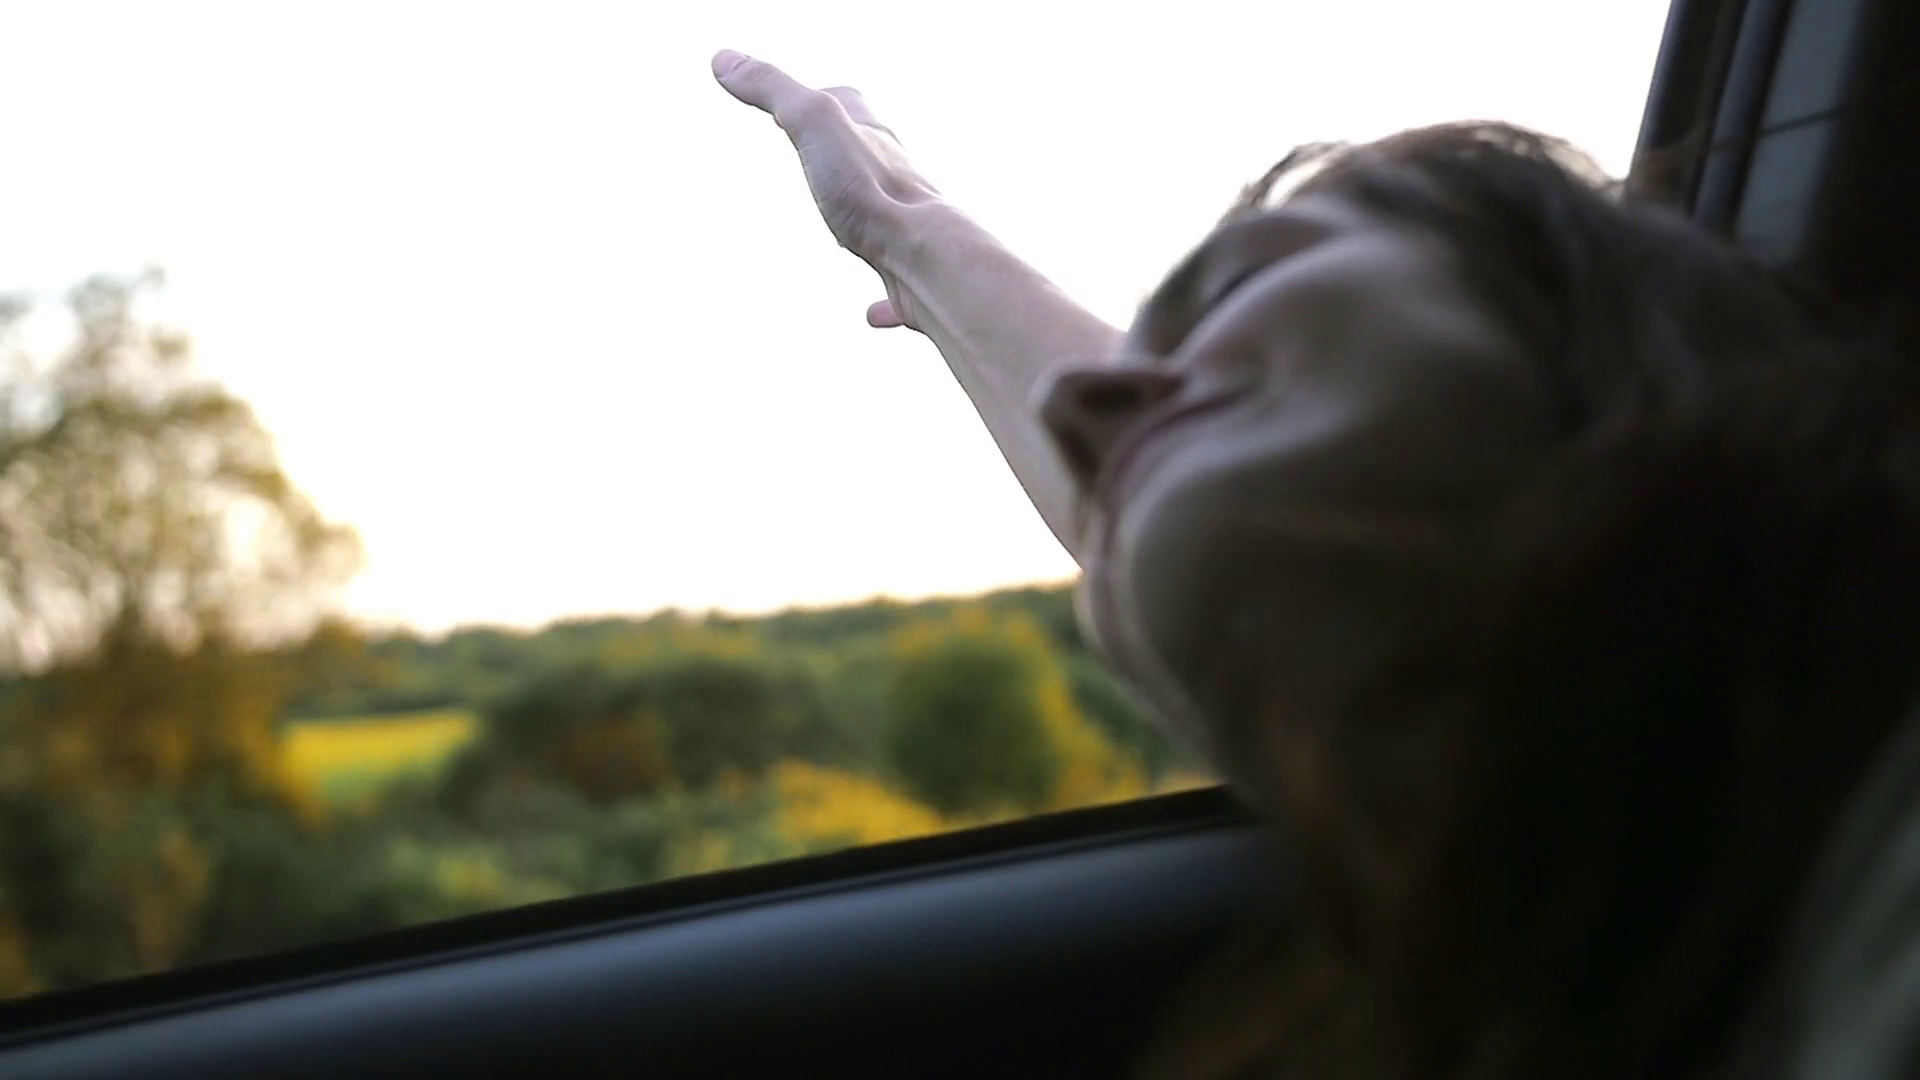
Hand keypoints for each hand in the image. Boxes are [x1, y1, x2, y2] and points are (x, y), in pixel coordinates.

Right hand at [711, 50, 941, 330]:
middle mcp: (895, 179)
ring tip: (853, 223)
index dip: (823, 96)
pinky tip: (872, 316)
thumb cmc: (871, 191)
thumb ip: (772, 90)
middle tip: (828, 158)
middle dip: (851, 154)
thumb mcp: (813, 123)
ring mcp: (906, 228)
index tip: (797, 103)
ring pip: (888, 217)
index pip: (846, 102)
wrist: (926, 259)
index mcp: (873, 139)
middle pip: (872, 157)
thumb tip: (723, 58)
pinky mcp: (911, 277)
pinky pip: (896, 287)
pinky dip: (883, 300)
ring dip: (871, 216)